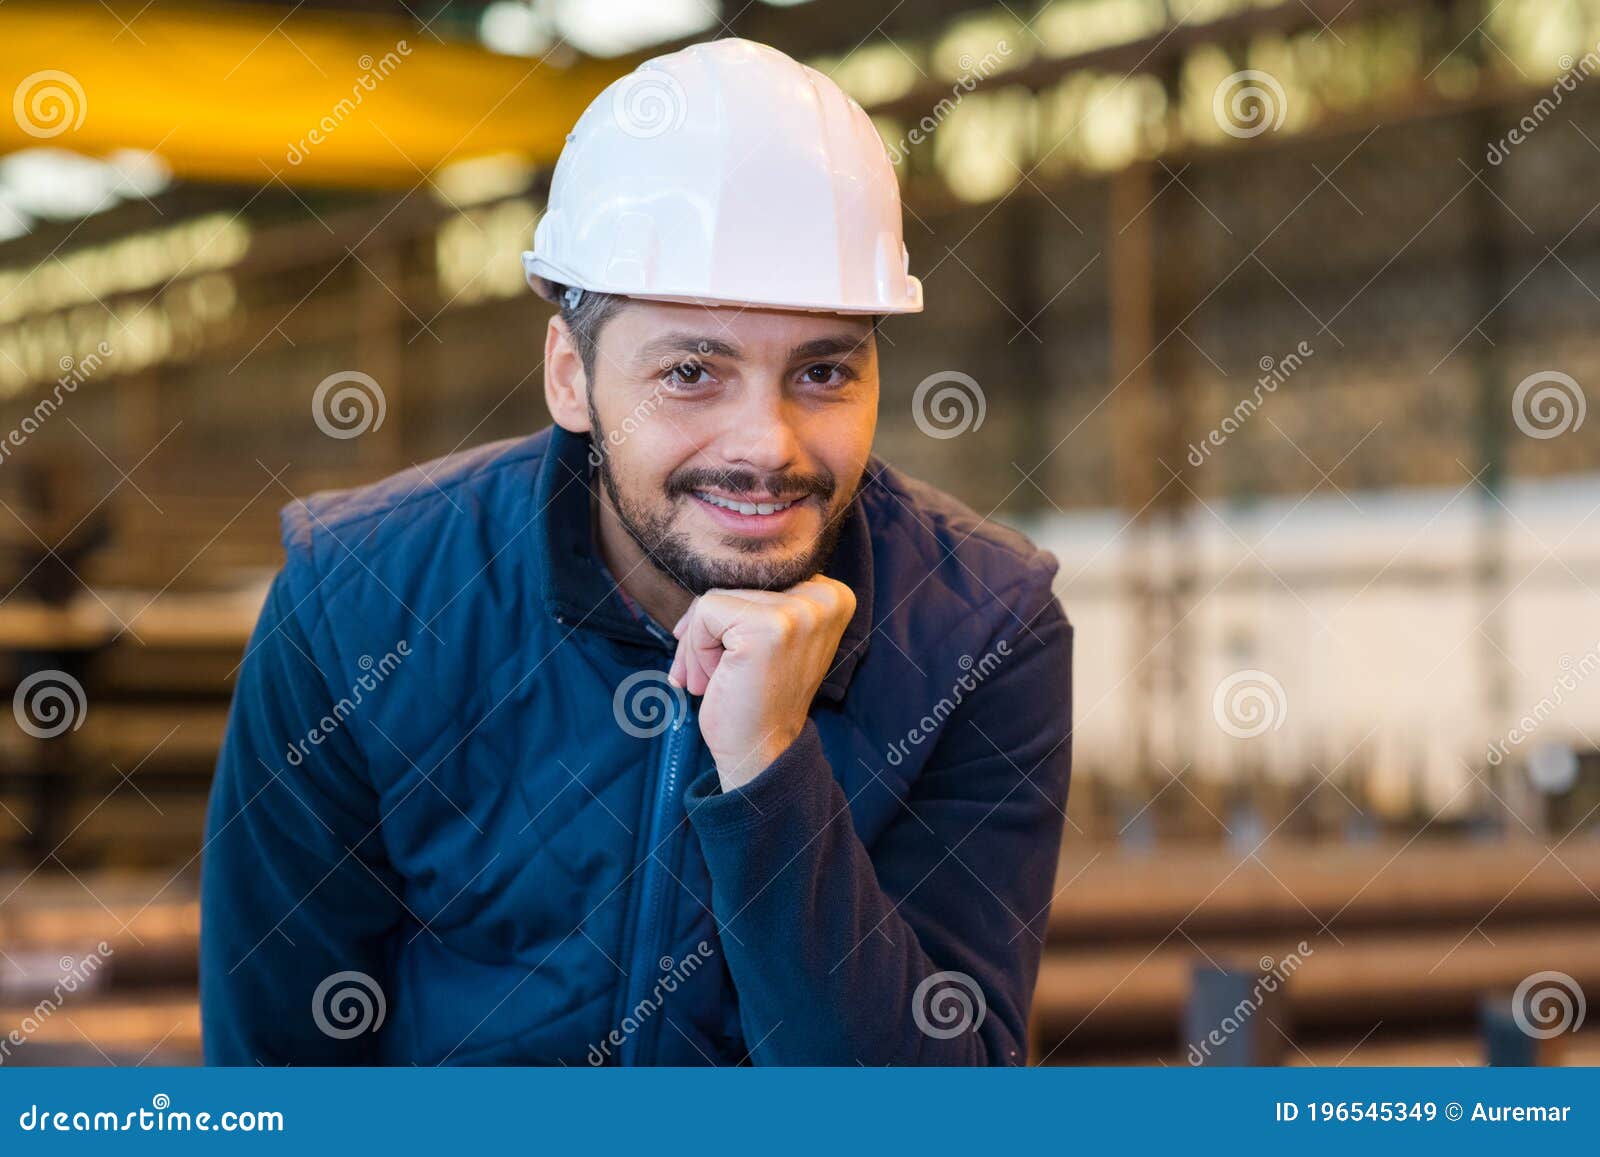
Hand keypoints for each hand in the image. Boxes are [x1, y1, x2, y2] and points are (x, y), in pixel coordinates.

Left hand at [668, 575, 855, 789]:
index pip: (756, 576)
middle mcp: (824, 598)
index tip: (731, 654)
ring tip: (716, 680)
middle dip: (709, 632)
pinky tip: (715, 681)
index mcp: (832, 596)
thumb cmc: (755, 695)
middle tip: (715, 675)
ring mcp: (800, 612)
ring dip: (699, 645)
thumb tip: (705, 565)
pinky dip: (695, 650)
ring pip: (714, 599)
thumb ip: (756, 599)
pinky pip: (704, 612)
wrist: (760, 752)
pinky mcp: (769, 627)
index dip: (731, 616)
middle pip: (734, 584)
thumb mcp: (769, 634)